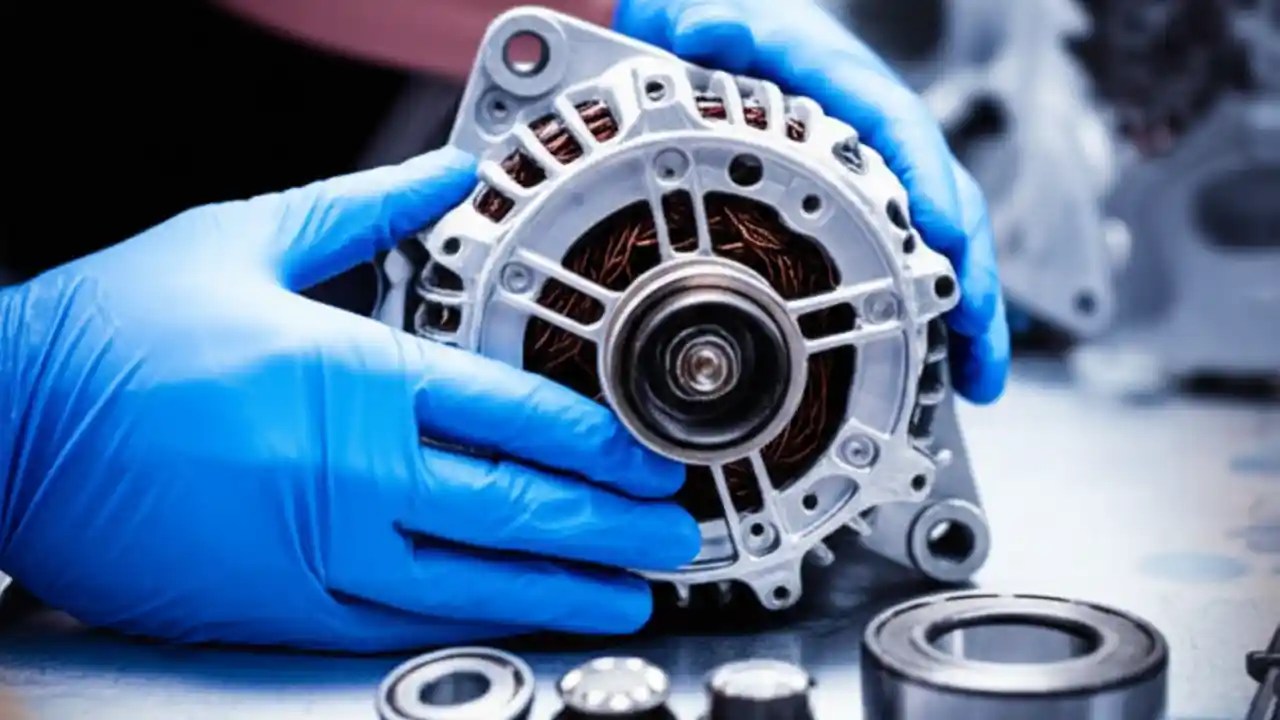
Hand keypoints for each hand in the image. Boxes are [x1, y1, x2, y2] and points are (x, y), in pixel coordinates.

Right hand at [0, 148, 699, 651]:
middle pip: (517, 507)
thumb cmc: (114, 333)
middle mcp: (350, 468)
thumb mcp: (242, 239)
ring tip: (630, 596)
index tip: (647, 455)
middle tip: (674, 537)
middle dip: (611, 526)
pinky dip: (473, 627)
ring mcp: (318, 548)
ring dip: (565, 590)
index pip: (513, 412)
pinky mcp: (280, 607)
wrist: (4, 422)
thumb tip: (448, 174)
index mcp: (352, 372)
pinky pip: (400, 626)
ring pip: (474, 582)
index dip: (598, 441)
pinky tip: (520, 625)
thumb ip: (365, 210)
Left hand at [615, 0, 1010, 402]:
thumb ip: (718, 29)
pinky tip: (934, 359)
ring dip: (959, 306)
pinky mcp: (849, 207)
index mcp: (839, 82)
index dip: (926, 181)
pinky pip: (898, 260)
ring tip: (976, 373)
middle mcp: (866, 130)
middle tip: (979, 336)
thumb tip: (714, 30)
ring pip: (931, 239)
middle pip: (938, 197)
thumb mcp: (711, 20)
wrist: (690, 39)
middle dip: (968, 270)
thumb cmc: (712, 29)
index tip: (945, 235)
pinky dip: (920, 309)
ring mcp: (864, 172)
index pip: (898, 129)